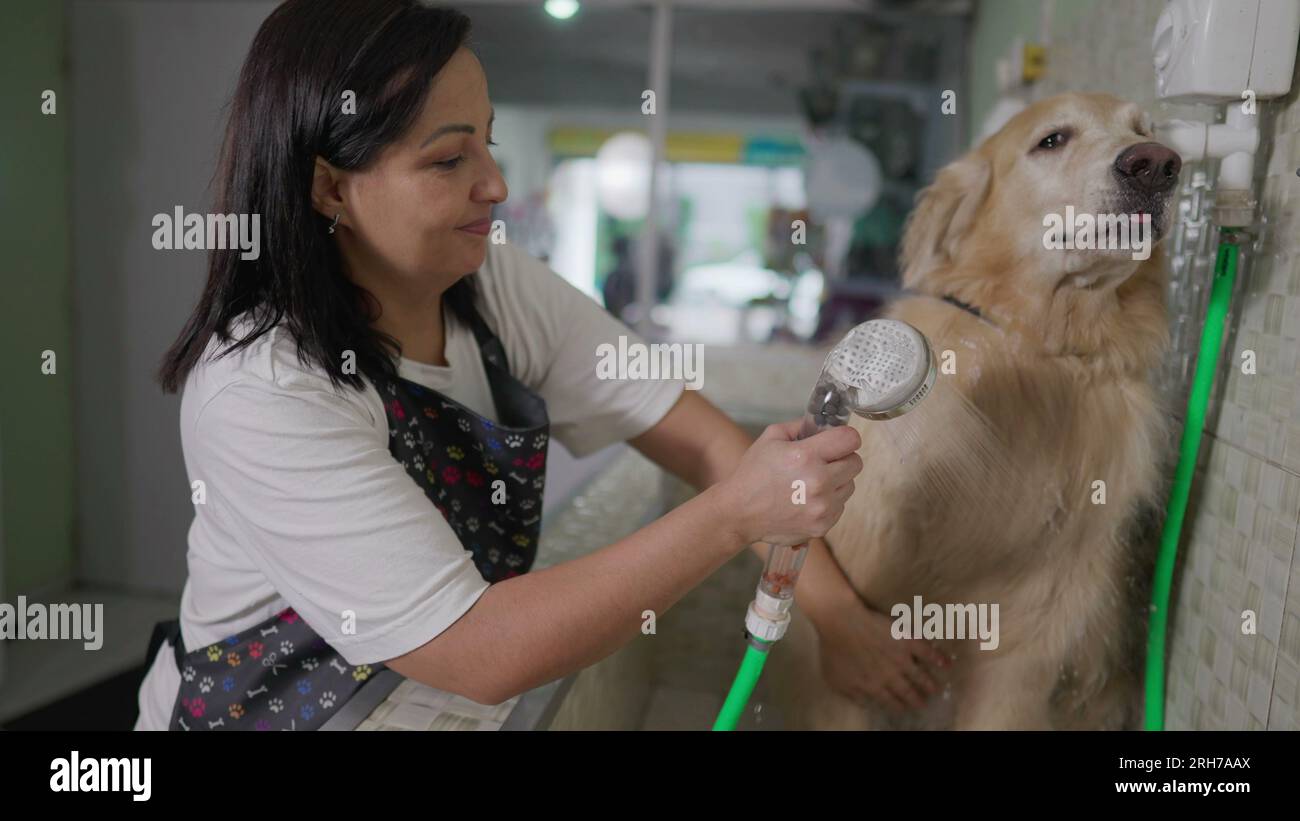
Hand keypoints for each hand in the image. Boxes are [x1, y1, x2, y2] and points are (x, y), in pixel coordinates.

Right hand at [716, 419, 861, 547]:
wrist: (739, 513)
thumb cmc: (753, 474)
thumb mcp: (770, 438)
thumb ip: (800, 427)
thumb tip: (824, 424)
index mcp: (805, 456)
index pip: (851, 439)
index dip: (845, 437)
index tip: (838, 441)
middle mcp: (818, 482)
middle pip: (856, 463)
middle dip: (842, 459)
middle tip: (824, 462)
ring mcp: (822, 507)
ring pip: (850, 485)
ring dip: (837, 481)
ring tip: (812, 483)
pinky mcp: (822, 526)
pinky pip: (841, 506)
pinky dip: (829, 501)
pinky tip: (808, 499)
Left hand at [812, 596, 950, 711]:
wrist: (842, 622)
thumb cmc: (834, 649)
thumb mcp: (837, 680)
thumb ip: (853, 695)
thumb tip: (866, 703)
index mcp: (873, 686)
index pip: (890, 701)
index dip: (899, 706)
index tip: (906, 708)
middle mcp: (890, 676)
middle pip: (907, 692)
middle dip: (917, 699)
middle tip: (924, 702)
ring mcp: (901, 658)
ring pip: (920, 676)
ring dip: (929, 684)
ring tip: (936, 688)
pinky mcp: (907, 640)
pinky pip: (926, 652)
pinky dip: (938, 658)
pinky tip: (946, 663)